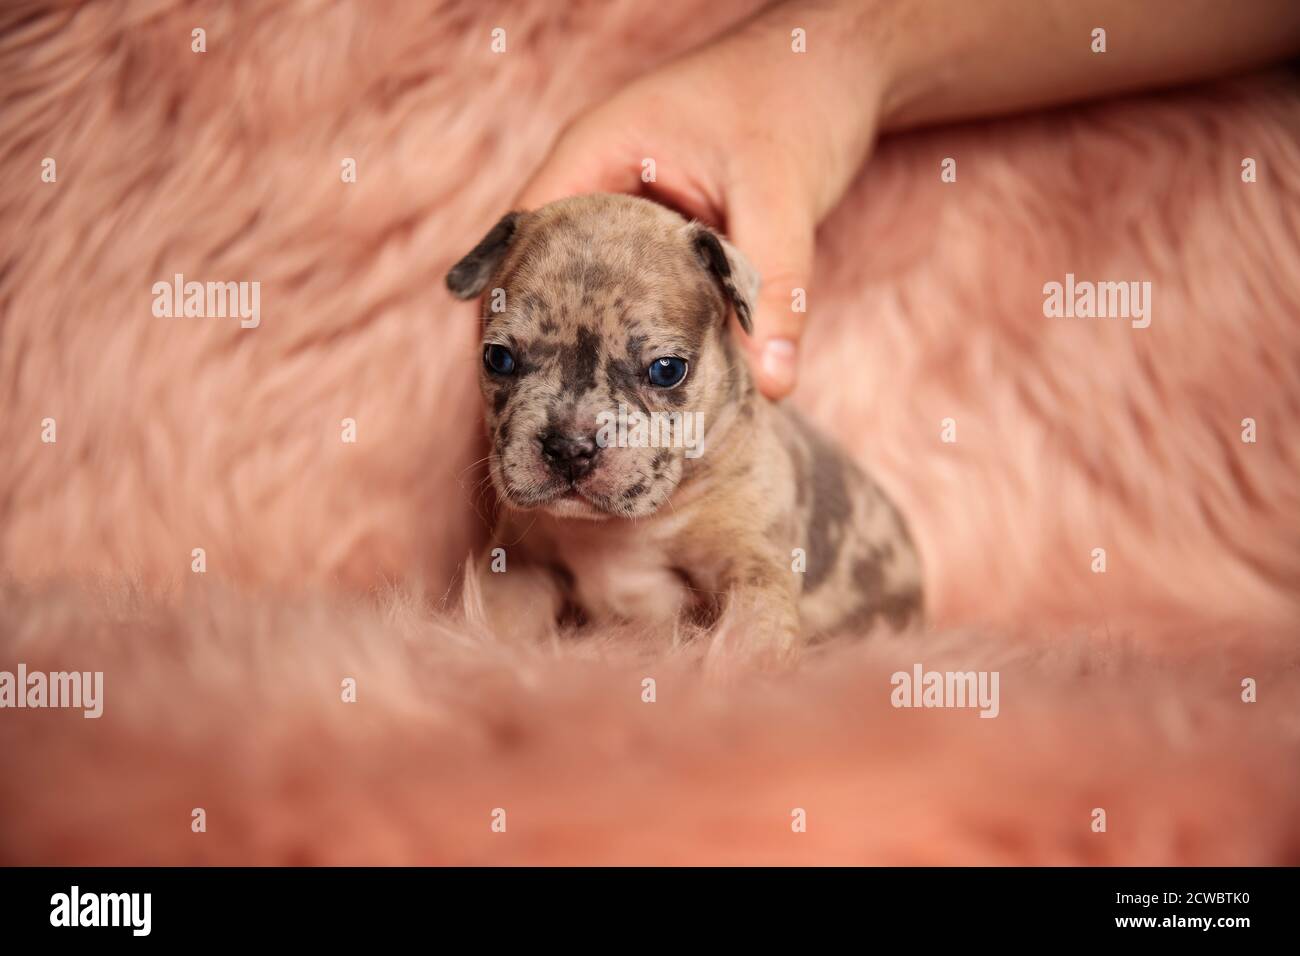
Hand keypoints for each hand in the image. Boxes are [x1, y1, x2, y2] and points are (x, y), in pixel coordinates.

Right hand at [518, 5, 885, 398]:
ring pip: (598, 284)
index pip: (524, 234)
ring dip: (596, 339)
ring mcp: (637, 208)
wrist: (842, 62)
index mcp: (600, 153)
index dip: (510, 304)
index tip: (509, 374)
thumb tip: (769, 384)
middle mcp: (605, 180)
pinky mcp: (672, 234)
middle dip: (548, 336)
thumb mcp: (783, 194)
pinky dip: (645, 330)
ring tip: (583, 413)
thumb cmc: (800, 95)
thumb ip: (774, 287)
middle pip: (549, 268)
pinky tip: (650, 383)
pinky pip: (643, 289)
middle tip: (544, 410)